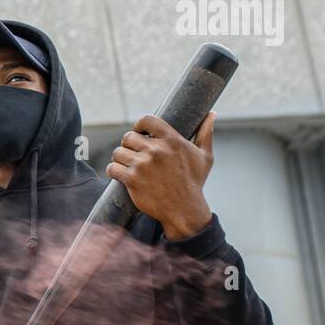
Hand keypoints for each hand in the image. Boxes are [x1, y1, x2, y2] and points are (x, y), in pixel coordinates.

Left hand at [106, 112, 215, 239]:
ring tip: (128, 165)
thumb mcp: (205, 156)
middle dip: (129, 145)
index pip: (146, 120)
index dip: (139, 126)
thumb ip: (206, 133)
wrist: (184, 210)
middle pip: (128, 137)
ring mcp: (142, 165)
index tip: (139, 133)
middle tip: (133, 154)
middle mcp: (156, 150)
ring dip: (120, 159)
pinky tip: (121, 174)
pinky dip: (114, 171)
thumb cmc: (194, 182)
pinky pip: (112, 168)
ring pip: (118, 152)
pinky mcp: (132, 179)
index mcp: (172, 140)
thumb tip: (212, 114)